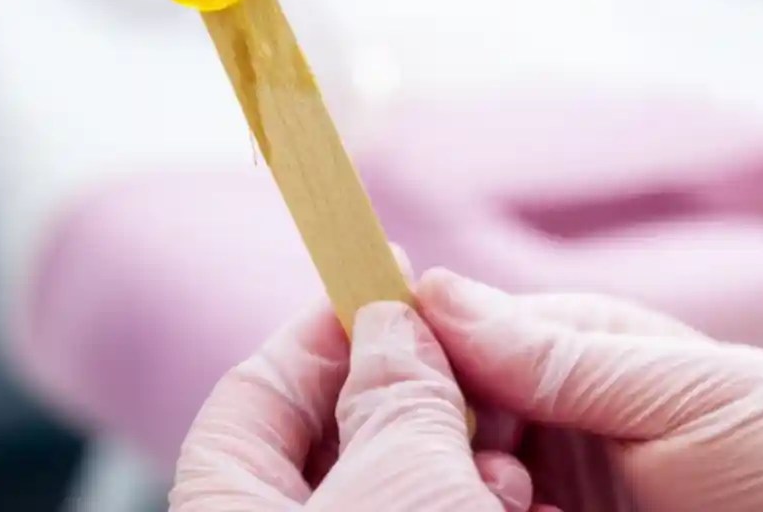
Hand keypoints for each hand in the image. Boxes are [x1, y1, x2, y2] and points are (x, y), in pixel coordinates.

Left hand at [170, 302, 558, 510]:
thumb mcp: (406, 488)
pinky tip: (508, 501)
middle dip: (399, 396)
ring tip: (499, 465)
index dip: (317, 329)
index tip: (375, 275)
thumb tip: (388, 324)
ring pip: (380, 491)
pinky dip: (457, 505)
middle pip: (322, 442)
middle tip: (457, 367)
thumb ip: (395, 394)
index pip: (254, 396)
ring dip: (445, 458)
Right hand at [415, 268, 762, 511]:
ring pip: (460, 465)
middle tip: (499, 477)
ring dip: (471, 485)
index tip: (405, 383)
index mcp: (578, 346)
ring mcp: (551, 473)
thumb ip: (561, 354)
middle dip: (453, 434)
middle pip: (452, 403)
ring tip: (522, 506)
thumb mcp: (686, 396)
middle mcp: (553, 406)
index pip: (466, 330)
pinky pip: (491, 511)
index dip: (428, 352)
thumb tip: (434, 291)